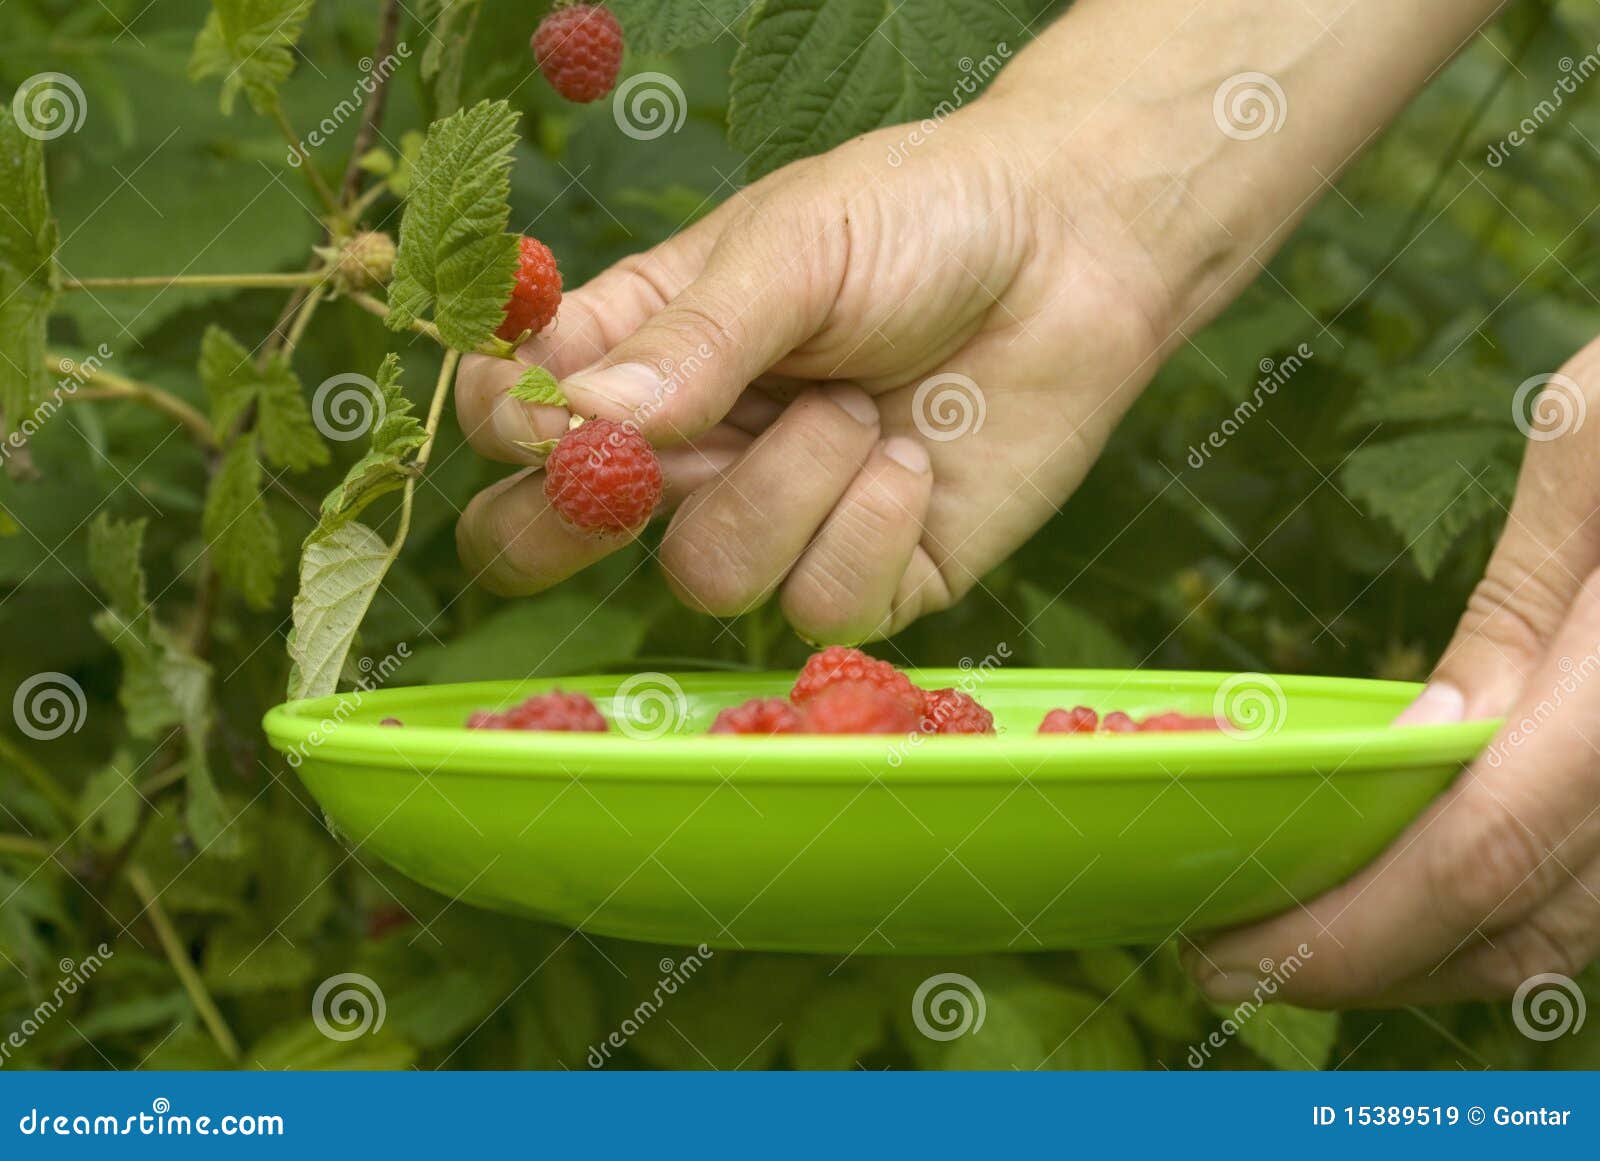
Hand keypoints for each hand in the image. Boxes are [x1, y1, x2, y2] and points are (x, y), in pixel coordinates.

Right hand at [453, 97, 1174, 642]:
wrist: (1076, 252)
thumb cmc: (923, 220)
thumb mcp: (797, 247)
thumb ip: (691, 340)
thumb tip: (584, 422)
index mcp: (641, 353)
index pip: (511, 416)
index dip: (505, 427)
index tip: (550, 412)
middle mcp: (691, 450)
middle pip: (553, 540)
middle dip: (571, 525)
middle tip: (634, 477)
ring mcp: (775, 519)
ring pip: (705, 576)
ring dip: (786, 488)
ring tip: (862, 404)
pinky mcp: (867, 573)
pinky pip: (817, 606)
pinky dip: (865, 531)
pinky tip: (912, 458)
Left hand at [1185, 340, 1599, 1005]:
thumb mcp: (1597, 447)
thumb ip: (1517, 605)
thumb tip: (1432, 740)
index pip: (1479, 855)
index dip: (1348, 929)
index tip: (1227, 951)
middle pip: (1518, 932)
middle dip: (1360, 966)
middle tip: (1230, 959)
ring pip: (1565, 939)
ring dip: (1423, 961)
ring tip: (1301, 936)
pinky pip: (1599, 896)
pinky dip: (1497, 922)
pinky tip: (1406, 893)